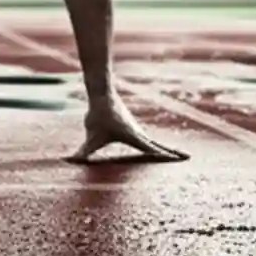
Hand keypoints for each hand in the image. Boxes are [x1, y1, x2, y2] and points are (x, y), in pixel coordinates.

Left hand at [67, 93, 188, 163]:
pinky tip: (153, 147)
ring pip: (153, 141)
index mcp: (134, 137)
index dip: (166, 155)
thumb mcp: (91, 136)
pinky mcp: (131, 126)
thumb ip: (83, 151)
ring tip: (176, 155)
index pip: (153, 150)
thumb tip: (68, 161)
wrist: (102, 94)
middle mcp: (139, 133)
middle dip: (172, 153)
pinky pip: (146, 138)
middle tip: (187, 158)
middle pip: (158, 146)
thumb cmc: (98, 116)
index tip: (180, 159)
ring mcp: (136, 129)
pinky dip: (155, 144)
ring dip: (165, 148)